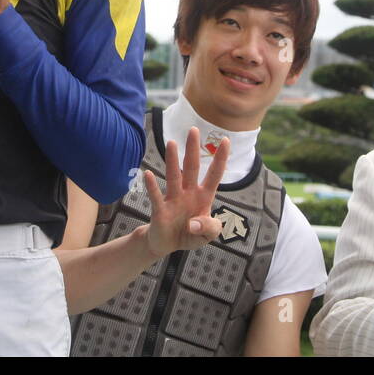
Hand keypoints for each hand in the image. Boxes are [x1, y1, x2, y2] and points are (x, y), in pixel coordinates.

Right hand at [144, 126, 229, 257]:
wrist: (167, 245)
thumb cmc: (190, 234)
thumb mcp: (208, 236)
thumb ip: (210, 228)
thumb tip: (193, 224)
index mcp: (203, 196)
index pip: (214, 174)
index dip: (220, 159)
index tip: (225, 140)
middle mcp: (188, 193)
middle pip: (191, 168)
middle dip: (193, 149)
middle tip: (193, 129)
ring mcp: (173, 200)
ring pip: (174, 176)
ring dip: (173, 160)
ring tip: (172, 143)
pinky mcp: (160, 211)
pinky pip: (156, 197)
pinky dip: (152, 186)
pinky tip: (148, 174)